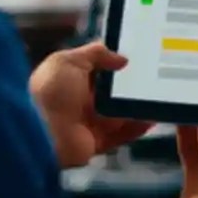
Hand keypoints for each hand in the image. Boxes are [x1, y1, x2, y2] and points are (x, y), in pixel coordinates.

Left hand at [28, 41, 154, 168]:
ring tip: (158, 98)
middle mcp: (78, 102)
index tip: (139, 58)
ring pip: (119, 115)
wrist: (40, 133)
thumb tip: (122, 59)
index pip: (97, 71)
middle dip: (130, 87)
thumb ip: (95, 54)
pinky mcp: (95, 143)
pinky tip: (151, 118)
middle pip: (111, 93)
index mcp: (69, 80)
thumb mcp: (68, 61)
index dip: (115, 65)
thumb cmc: (50, 91)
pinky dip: (136, 128)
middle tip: (154, 78)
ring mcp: (87, 124)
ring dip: (137, 108)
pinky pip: (120, 135)